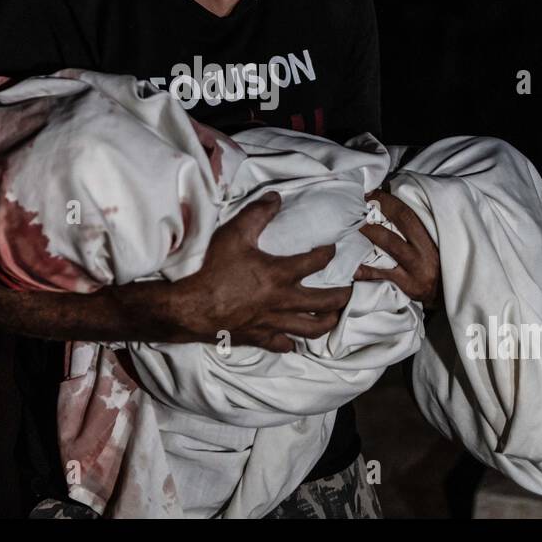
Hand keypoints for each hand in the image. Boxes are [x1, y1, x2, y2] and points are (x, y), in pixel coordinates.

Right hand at [175, 192, 351, 353]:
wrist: (192, 309)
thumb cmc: (214, 270)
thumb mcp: (234, 234)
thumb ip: (257, 214)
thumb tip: (276, 197)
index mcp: (280, 275)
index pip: (317, 262)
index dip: (329, 252)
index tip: (332, 248)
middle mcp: (284, 301)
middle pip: (326, 302)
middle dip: (342, 296)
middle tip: (349, 291)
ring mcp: (274, 323)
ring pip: (311, 329)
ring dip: (327, 322)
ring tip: (333, 316)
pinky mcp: (260, 338)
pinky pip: (284, 344)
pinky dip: (291, 342)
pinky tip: (292, 338)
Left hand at [355, 189, 440, 309]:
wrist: (449, 295)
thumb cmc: (438, 265)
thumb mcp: (434, 245)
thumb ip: (415, 227)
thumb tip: (390, 200)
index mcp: (432, 238)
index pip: (408, 214)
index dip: (388, 201)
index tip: (370, 192)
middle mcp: (426, 252)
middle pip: (400, 223)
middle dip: (375, 212)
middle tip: (354, 204)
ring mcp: (417, 270)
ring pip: (390, 245)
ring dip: (368, 232)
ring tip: (348, 224)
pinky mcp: (408, 286)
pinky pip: (382, 275)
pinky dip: (364, 270)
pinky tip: (349, 263)